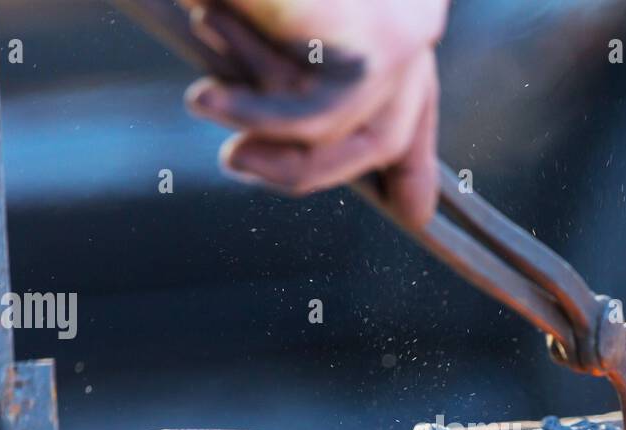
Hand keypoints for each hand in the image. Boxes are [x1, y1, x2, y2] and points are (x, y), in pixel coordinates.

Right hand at [183, 0, 447, 226]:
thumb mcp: (277, 19)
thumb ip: (297, 68)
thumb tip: (279, 143)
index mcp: (402, 12)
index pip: (416, 107)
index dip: (416, 165)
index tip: (416, 213)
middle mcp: (415, 22)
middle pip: (388, 135)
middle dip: (317, 171)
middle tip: (238, 167)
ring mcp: (403, 33)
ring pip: (352, 135)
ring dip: (276, 146)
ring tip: (215, 130)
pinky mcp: (378, 41)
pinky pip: (320, 114)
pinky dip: (260, 116)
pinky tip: (209, 101)